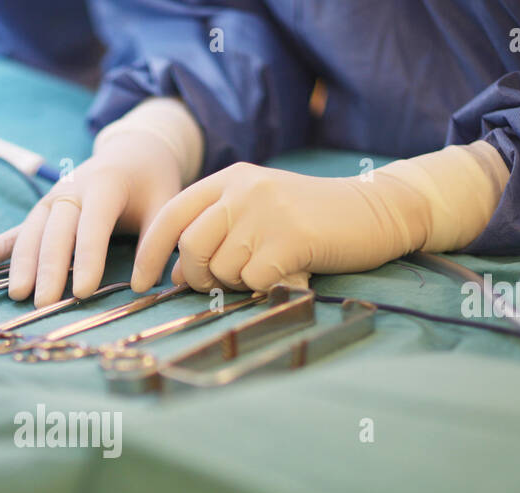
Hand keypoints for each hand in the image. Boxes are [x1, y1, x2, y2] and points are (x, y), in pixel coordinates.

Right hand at [0, 129, 183, 306]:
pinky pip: (18, 230)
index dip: (87, 259)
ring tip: (16, 295)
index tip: (83, 293)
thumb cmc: (151, 184)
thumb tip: (142, 286)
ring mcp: (52, 200)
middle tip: (44, 304)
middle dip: (48, 270)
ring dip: (21, 264)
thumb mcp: (165, 205)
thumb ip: (155, 242)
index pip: (92, 226)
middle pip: (55, 232)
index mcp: (104, 185)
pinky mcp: (43, 211)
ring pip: (32, 232)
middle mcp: (71, 190)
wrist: (133, 153)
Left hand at [131, 162, 435, 292]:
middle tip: (223, 283)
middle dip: (200, 277)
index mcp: (230, 179)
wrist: (377, 212)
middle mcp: (244, 188)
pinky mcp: (290, 236)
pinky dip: (268, 286)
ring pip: (223, 268)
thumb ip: (216, 236)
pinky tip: (290, 272)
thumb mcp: (257, 218)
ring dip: (240, 283)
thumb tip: (176, 273)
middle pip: (191, 247)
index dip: (150, 253)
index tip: (142, 283)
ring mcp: (267, 210)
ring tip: (269, 268)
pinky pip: (255, 280)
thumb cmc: (313, 222)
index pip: (171, 215)